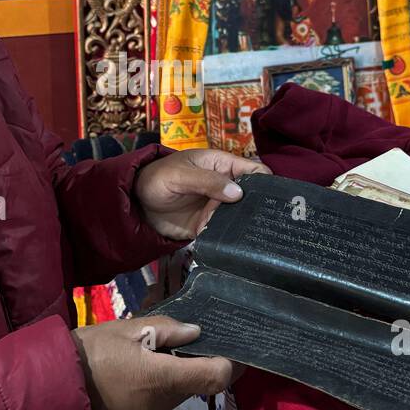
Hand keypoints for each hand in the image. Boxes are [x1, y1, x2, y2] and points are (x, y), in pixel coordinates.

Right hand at [71, 316, 242, 409]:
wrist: (48, 389)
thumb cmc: (88, 353)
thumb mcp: (126, 329)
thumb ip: (166, 329)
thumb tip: (196, 333)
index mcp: (161, 379)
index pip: (215, 377)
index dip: (231, 365)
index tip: (234, 352)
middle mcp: (160, 407)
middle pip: (194, 387)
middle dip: (192, 367)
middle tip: (177, 344)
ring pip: (174, 397)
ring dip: (171, 380)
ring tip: (147, 357)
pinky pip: (155, 407)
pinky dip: (153, 392)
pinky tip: (132, 376)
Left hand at [134, 148, 270, 239]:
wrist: (135, 203)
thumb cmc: (156, 178)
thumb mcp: (180, 175)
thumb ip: (208, 182)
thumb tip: (238, 193)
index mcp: (222, 165)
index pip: (254, 171)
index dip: (266, 182)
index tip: (273, 198)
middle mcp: (225, 187)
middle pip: (252, 196)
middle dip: (257, 208)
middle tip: (262, 222)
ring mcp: (218, 207)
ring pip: (241, 217)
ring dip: (242, 225)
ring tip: (245, 234)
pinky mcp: (209, 225)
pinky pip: (225, 232)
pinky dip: (228, 238)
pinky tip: (229, 243)